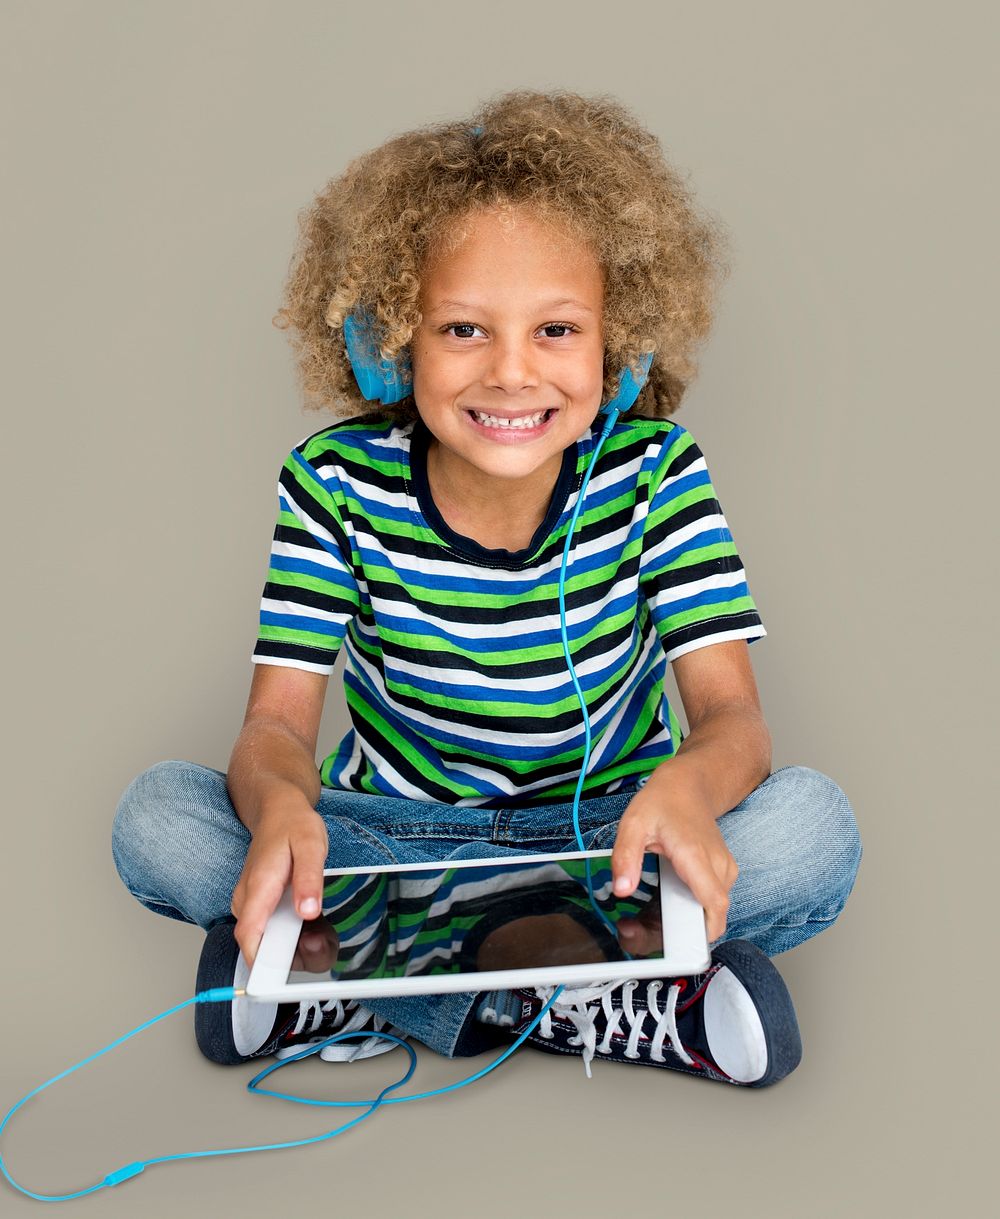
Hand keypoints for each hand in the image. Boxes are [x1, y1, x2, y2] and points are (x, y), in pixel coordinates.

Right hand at [230, 804, 327, 968]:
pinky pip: (276, 933)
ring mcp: (254, 906)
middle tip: (323, 940)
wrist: (278, 811)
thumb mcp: (310, 845)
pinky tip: (316, 922)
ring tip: (324, 929)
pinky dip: (297, 935)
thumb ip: (310, 878)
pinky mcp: (262, 908)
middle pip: (263, 948)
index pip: (250, 938)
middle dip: (295, 955)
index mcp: (258, 888)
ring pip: (271, 944)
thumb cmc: (292, 826)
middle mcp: (249, 902)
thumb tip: (307, 912)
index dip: (263, 965)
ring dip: (299, 946)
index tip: (285, 978)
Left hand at [610, 773, 737, 942]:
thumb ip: (626, 856)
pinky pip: (706, 902)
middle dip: (673, 934)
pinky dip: (683, 909)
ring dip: (677, 922)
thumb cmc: (664, 802)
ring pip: (706, 912)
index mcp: (696, 856)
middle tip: (633, 930)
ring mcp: (723, 871)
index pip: (714, 905)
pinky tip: (659, 901)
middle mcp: (717, 866)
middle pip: (707, 916)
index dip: (700, 933)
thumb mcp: (634, 822)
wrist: (690, 785)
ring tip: (640, 916)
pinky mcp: (721, 875)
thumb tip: (622, 889)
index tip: (674, 948)